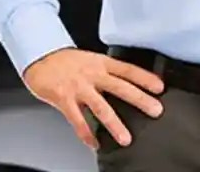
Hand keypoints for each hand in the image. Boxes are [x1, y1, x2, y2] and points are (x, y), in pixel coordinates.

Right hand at [22, 48, 164, 149]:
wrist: (39, 56)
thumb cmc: (66, 60)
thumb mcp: (92, 59)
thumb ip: (107, 71)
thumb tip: (127, 83)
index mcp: (102, 63)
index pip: (128, 70)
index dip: (145, 78)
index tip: (160, 87)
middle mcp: (93, 74)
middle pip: (121, 87)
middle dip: (140, 100)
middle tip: (155, 110)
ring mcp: (79, 88)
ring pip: (101, 108)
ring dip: (115, 124)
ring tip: (126, 138)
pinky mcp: (63, 99)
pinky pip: (77, 120)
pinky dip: (86, 133)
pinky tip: (95, 143)